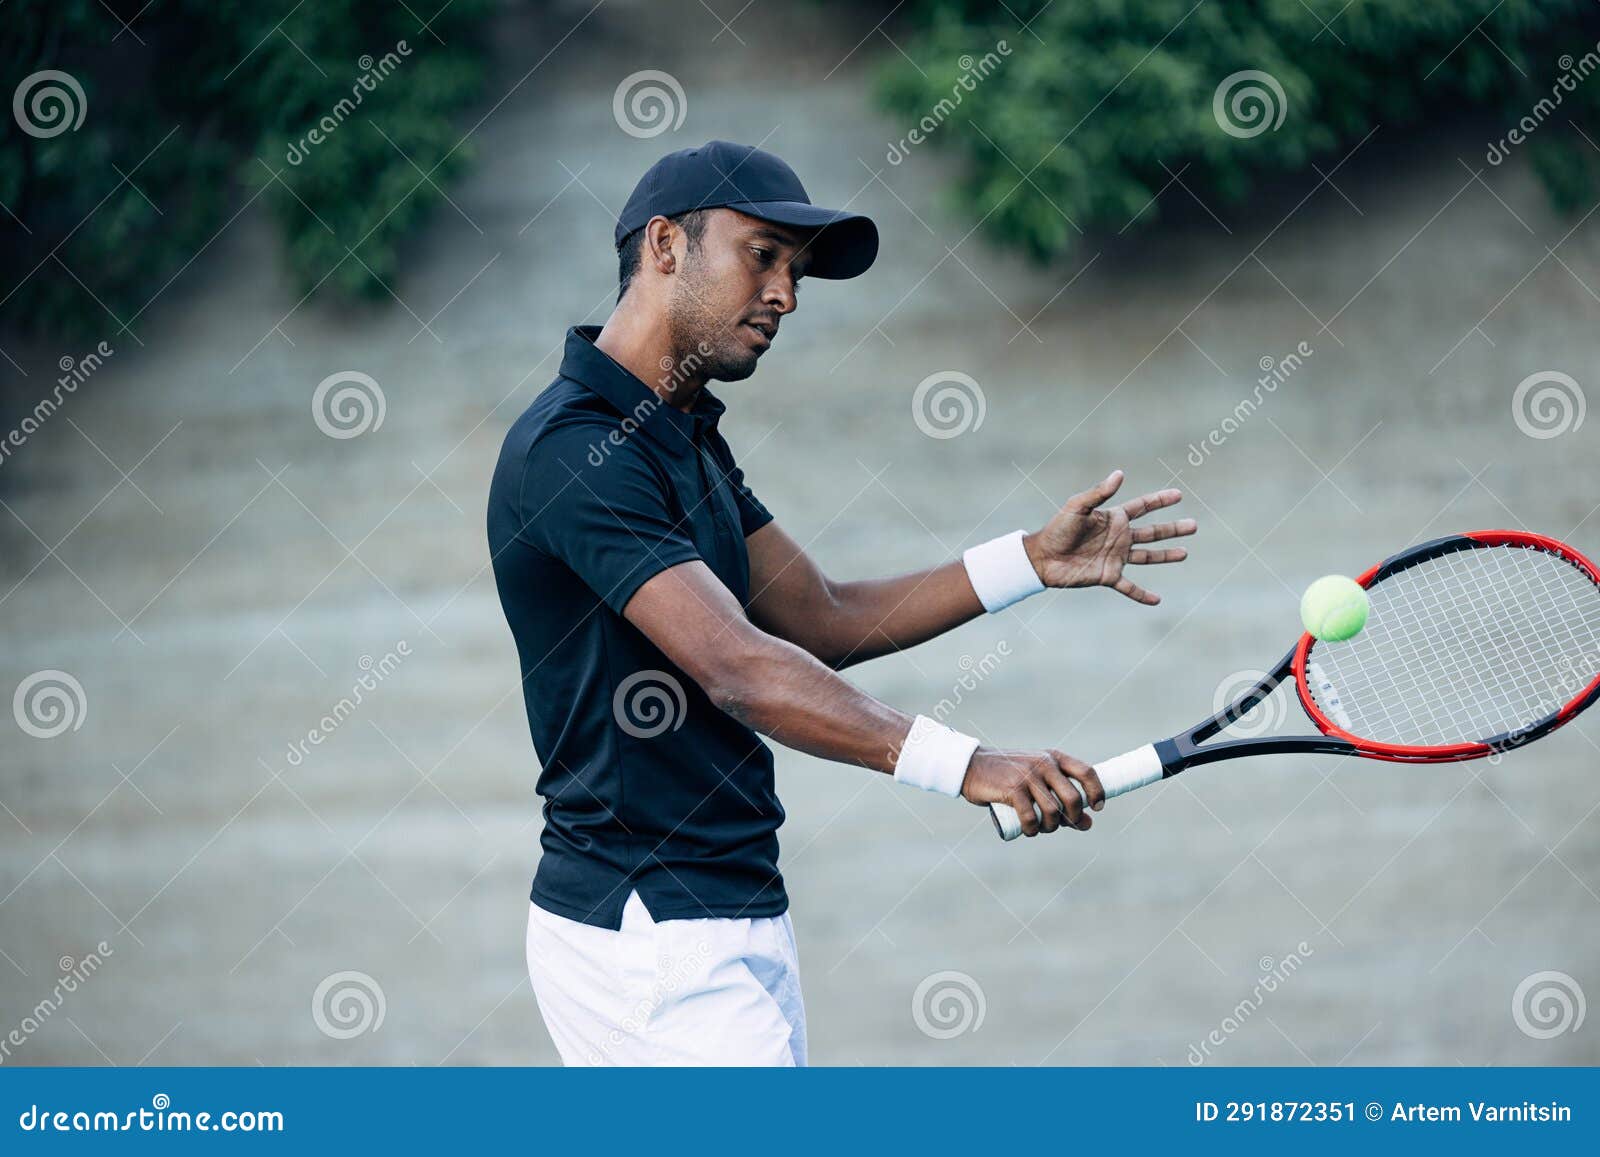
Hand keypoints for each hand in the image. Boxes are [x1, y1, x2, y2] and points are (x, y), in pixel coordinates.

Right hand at [960, 747, 1104, 836]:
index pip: (1087, 772)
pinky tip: (1028, 831)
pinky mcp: (1012, 789)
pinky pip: (1031, 818)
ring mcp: (1028, 775)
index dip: (1097, 791)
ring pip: (1053, 811)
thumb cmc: (1008, 777)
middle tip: (1064, 824)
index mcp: (1053, 757)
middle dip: (1073, 818)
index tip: (1097, 807)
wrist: (971, 767)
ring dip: (1050, 827)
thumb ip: (1061, 800)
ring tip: (1041, 828)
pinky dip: (1032, 830)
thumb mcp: (1038, 782)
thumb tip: (1088, 824)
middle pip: (1073, 797)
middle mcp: (1044, 763)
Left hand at [1024, 469, 1195, 604]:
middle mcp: (1118, 537)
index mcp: (1113, 519)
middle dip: (1173, 529)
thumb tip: (1121, 473)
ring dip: (1166, 555)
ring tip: (1185, 553)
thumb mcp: (1077, 507)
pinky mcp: (1108, 576)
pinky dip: (1142, 595)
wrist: (1042, 558)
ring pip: (1147, 557)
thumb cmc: (1057, 529)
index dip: (1160, 500)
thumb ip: (1099, 493)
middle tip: (1194, 525)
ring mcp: (1115, 557)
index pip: (1143, 507)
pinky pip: (1130, 587)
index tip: (1178, 495)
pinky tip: (1157, 601)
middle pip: (1152, 532)